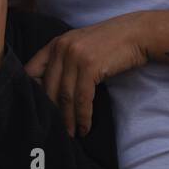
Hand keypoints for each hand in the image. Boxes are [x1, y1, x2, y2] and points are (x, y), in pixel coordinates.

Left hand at [24, 12, 150, 136]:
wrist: (137, 34)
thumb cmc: (110, 44)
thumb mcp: (80, 47)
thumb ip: (63, 63)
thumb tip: (51, 93)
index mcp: (55, 44)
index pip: (30, 71)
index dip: (32, 94)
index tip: (38, 112)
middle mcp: (61, 48)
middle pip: (48, 88)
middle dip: (52, 113)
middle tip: (56, 132)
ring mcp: (74, 55)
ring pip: (65, 96)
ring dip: (68, 120)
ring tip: (71, 135)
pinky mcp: (89, 65)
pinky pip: (82, 98)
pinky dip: (83, 117)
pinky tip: (85, 127)